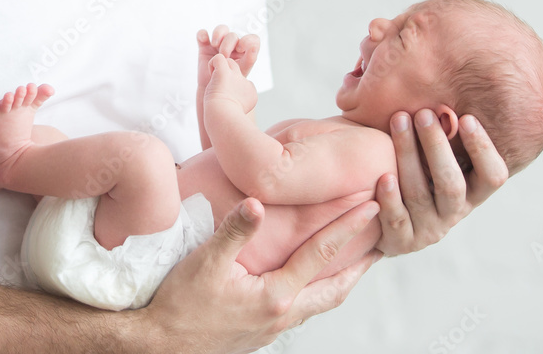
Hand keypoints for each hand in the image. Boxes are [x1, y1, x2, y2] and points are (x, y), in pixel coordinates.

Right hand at [142, 197, 381, 353]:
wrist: (159, 347)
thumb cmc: (180, 306)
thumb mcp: (205, 262)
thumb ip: (235, 231)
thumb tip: (258, 202)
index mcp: (275, 296)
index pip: (321, 255)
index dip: (348, 229)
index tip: (370, 207)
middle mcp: (281, 316)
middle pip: (335, 289)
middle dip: (360, 263)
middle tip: (383, 242)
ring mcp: (272, 328)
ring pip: (320, 302)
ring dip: (340, 279)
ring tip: (355, 261)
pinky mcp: (260, 332)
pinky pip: (301, 308)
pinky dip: (316, 290)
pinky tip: (307, 281)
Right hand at [197, 25, 259, 88]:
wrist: (212, 95)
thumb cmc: (229, 87)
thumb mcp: (242, 73)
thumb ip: (249, 59)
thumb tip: (253, 46)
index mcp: (244, 54)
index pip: (251, 39)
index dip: (247, 40)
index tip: (241, 48)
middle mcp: (233, 47)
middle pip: (233, 35)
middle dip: (228, 43)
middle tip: (224, 55)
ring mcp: (219, 46)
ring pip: (221, 30)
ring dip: (218, 34)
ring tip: (215, 45)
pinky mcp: (205, 48)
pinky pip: (203, 35)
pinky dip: (202, 34)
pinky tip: (204, 39)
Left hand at [204, 54, 257, 113]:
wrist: (224, 118)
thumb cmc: (227, 121)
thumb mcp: (239, 115)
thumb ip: (237, 106)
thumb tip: (232, 103)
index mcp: (250, 94)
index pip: (242, 85)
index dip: (232, 91)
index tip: (226, 103)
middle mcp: (245, 83)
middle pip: (238, 71)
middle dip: (228, 76)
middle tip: (219, 88)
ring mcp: (236, 76)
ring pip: (230, 62)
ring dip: (221, 69)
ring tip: (215, 83)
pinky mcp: (224, 72)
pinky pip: (219, 58)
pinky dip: (212, 64)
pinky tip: (211, 75)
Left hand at [375, 109, 508, 254]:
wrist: (378, 212)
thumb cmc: (410, 165)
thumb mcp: (431, 151)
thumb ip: (442, 128)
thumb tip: (448, 76)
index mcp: (472, 191)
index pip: (493, 176)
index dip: (483, 149)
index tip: (467, 118)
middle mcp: (454, 212)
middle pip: (452, 183)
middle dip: (437, 146)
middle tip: (424, 113)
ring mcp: (427, 229)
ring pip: (420, 194)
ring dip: (409, 155)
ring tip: (398, 121)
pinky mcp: (400, 241)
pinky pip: (396, 220)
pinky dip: (391, 198)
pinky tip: (383, 176)